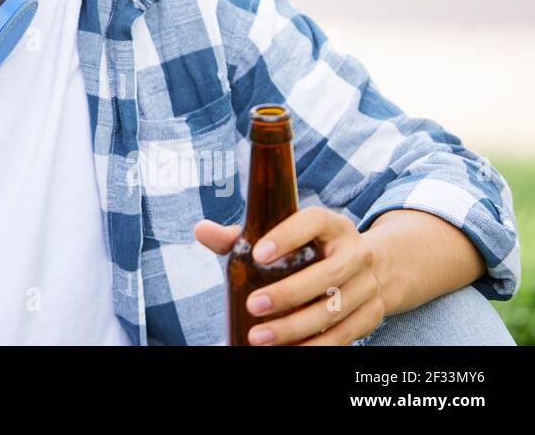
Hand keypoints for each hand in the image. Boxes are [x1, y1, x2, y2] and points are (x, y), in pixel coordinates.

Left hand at [194, 206, 387, 345]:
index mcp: (331, 225)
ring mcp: (368, 284)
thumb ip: (241, 235)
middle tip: (252, 305)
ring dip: (295, 327)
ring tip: (259, 337)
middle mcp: (355, 252)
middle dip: (288, 293)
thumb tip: (200, 230)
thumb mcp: (283, 236)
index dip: (287, 236)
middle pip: (327, 274)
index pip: (312, 222)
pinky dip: (317, 345)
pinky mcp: (372, 313)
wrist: (372, 267)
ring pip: (334, 309)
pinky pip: (345, 334)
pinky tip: (290, 350)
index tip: (257, 254)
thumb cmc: (310, 248)